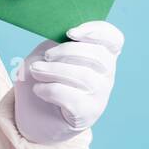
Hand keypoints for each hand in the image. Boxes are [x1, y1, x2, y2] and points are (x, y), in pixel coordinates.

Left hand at [13, 21, 123, 144]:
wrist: (36, 117)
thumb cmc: (45, 79)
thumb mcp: (48, 56)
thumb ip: (56, 43)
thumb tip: (58, 37)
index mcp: (101, 56)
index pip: (114, 39)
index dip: (97, 31)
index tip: (70, 32)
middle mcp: (106, 75)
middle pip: (98, 55)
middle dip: (67, 51)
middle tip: (46, 56)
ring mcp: (100, 95)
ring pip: (83, 76)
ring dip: (53, 70)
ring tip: (35, 70)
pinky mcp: (87, 113)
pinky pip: (71, 96)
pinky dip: (50, 89)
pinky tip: (38, 89)